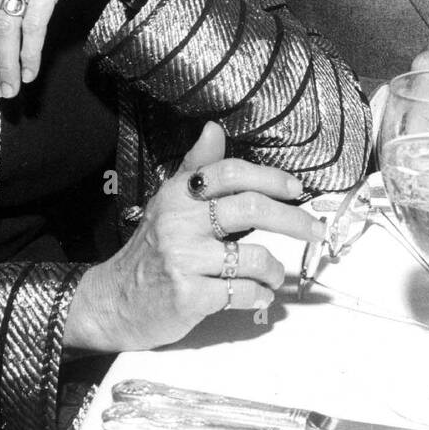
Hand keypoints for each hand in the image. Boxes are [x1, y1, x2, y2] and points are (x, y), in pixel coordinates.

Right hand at [63, 122, 323, 353]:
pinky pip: (242, 292)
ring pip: (253, 257)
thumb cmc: (151, 250)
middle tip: (314, 230)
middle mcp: (180, 223)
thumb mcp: (168, 203)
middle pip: (250, 209)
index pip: (230, 173)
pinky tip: (258, 294)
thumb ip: (196, 168)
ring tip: (274, 274)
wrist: (114, 301)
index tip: (296, 189)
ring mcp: (184, 261)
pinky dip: (259, 295)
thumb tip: (214, 128)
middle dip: (292, 220)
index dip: (269, 177)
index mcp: (178, 195)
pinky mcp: (190, 297)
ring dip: (275, 269)